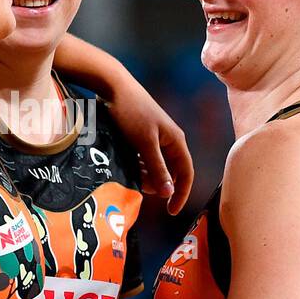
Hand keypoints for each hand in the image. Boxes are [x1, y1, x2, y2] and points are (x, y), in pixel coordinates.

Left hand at [103, 75, 193, 214]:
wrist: (113, 86)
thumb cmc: (131, 112)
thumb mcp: (145, 143)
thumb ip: (158, 168)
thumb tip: (169, 193)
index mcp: (176, 140)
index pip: (186, 173)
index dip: (181, 193)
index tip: (171, 211)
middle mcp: (168, 140)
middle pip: (170, 171)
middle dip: (158, 184)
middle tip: (140, 189)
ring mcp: (154, 138)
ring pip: (154, 166)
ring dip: (145, 175)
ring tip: (129, 177)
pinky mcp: (140, 136)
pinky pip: (142, 158)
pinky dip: (136, 166)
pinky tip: (124, 167)